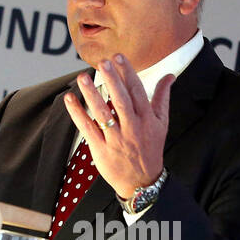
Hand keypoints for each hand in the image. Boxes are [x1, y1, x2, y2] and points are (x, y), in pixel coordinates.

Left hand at [63, 54, 173, 198]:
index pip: (137, 92)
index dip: (127, 73)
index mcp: (147, 119)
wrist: (142, 182)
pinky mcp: (101, 149)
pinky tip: (70, 99)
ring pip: (103, 114)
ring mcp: (116, 139)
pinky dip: (78, 114)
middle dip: (112, 81)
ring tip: (83, 78)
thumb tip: (169, 76)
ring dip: (92, 95)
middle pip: (121, 101)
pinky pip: (87, 129)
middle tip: (103, 62)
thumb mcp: (162, 123)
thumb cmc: (151, 149)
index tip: (118, 57)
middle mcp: (132, 128)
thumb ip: (162, 97)